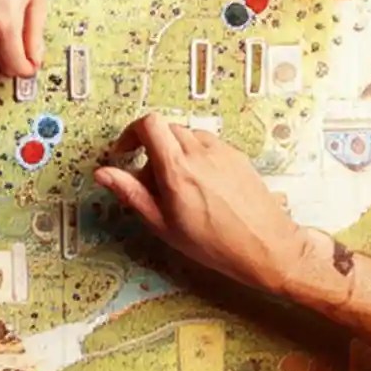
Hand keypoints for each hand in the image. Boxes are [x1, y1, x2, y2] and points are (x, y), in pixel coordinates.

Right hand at [93, 114, 310, 292]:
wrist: (266, 246)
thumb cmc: (215, 243)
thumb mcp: (164, 224)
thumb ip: (131, 194)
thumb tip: (104, 174)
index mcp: (177, 169)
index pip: (149, 124)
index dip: (130, 133)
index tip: (125, 152)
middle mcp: (199, 152)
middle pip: (166, 130)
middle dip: (151, 150)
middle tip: (151, 181)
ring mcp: (221, 151)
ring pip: (186, 136)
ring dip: (174, 153)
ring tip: (179, 187)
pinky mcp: (236, 155)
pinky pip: (207, 145)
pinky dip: (196, 157)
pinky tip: (202, 187)